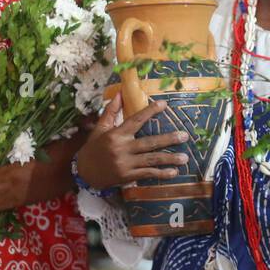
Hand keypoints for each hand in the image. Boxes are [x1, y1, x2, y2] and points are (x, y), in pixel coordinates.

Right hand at [74, 92, 189, 190]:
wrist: (84, 172)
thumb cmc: (93, 147)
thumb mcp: (100, 128)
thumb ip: (111, 111)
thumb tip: (120, 93)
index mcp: (116, 134)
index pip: (136, 120)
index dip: (150, 112)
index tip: (164, 105)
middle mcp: (122, 148)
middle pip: (149, 142)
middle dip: (168, 140)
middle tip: (185, 136)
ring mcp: (126, 164)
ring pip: (151, 160)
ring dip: (169, 159)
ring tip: (185, 157)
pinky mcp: (128, 176)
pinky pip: (147, 174)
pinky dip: (161, 174)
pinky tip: (174, 172)